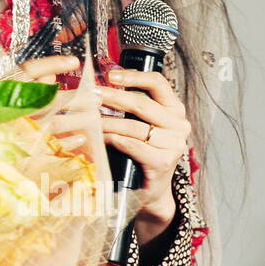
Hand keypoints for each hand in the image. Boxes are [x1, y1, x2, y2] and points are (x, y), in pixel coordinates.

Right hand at [12, 54, 100, 155]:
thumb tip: (53, 74)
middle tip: (97, 96)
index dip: (52, 64)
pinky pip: (49, 146)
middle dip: (77, 98)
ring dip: (77, 119)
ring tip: (94, 116)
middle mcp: (12, 107)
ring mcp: (18, 128)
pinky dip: (68, 143)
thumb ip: (30, 81)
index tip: (75, 62)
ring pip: (54, 122)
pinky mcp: (23, 148)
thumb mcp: (6, 90)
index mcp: (6, 90)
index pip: (29, 70)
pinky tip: (82, 138)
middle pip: (49, 98)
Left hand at [98, 67, 191, 242]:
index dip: (133, 76)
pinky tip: (99, 138)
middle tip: (89, 95)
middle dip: (111, 97)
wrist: (150, 190)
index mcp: (174, 108)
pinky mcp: (163, 162)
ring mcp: (173, 144)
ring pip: (133, 126)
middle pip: (141, 104)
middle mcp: (178, 124)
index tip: (110, 75)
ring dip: (105, 122)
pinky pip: (133, 145)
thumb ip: (130, 106)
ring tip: (86, 119)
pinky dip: (113, 140)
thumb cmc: (140, 151)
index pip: (157, 83)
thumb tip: (98, 87)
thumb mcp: (140, 123)